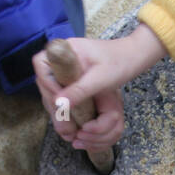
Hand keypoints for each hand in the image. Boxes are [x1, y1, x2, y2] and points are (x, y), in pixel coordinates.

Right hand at [32, 25, 167, 146]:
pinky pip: (61, 92)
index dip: (46, 83)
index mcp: (66, 50)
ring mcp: (66, 68)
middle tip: (64, 118)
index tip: (58, 99)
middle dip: (52, 101)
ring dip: (57, 107)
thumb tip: (58, 104)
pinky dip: (64, 106)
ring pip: (51, 89)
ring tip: (68, 125)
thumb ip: (79, 90)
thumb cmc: (119, 63)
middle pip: (44, 80)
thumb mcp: (100, 79)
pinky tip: (72, 119)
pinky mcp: (71, 78)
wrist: (133, 58)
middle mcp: (62, 58)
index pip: (41, 63)